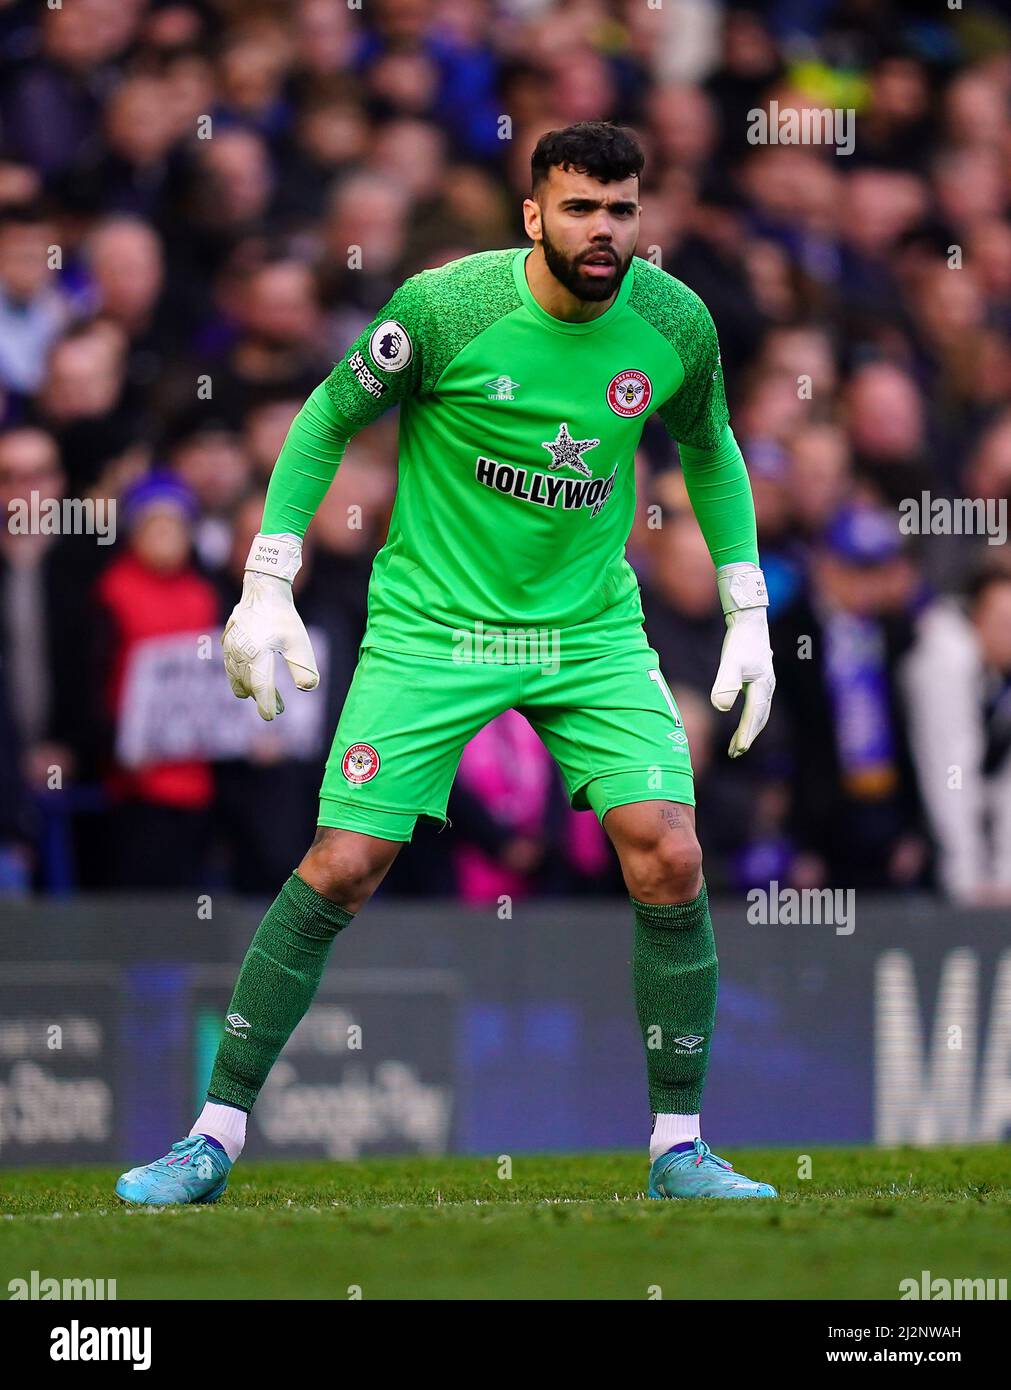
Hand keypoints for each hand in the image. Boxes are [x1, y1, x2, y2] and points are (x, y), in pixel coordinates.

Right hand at [222, 534, 318, 720]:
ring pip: (237, 679)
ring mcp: (230, 649)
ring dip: (251, 689)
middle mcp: (239, 654)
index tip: (272, 717)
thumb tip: (307, 689)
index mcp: (257, 654)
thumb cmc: (283, 617)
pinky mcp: (227, 644)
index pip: (261, 687)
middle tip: (280, 707)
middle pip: (249, 686)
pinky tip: (255, 677)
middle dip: (263, 699)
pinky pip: (231, 669)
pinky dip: (242, 677)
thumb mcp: (299, 642)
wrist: (262, 590)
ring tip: (269, 696)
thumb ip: (303, 667)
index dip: (266, 705)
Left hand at [710, 563, 774, 757]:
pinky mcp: (760, 678)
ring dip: (751, 728)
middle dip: (748, 736)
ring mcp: (766, 683)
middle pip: (759, 718)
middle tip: (735, 752)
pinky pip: (758, 704)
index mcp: (762, 686)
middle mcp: (767, 687)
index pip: (753, 716)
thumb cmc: (740, 641)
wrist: (749, 620)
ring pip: (760, 712)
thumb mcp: (730, 661)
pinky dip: (752, 717)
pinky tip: (744, 720)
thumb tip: (721, 708)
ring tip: (738, 743)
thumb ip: (726, 683)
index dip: (746, 734)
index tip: (738, 750)